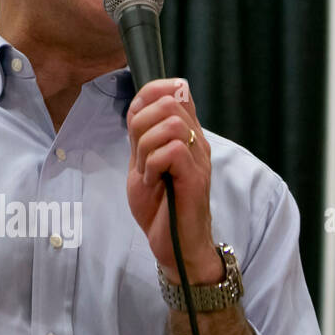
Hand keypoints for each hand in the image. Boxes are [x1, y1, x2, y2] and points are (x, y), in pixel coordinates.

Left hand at [125, 78, 221, 285]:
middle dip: (141, 126)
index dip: (149, 95)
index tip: (136, 121)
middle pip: (168, 103)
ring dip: (147, 147)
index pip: (174, 90)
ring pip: (171, 124)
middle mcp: (196, 141)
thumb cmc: (159, 204)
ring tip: (147, 171)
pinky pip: (172, 151)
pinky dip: (152, 165)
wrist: (173, 243)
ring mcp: (198, 158)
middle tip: (140, 155)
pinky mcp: (196, 177)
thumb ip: (141, 133)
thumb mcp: (142, 160)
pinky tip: (152, 182)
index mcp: (185, 134)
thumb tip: (139, 103)